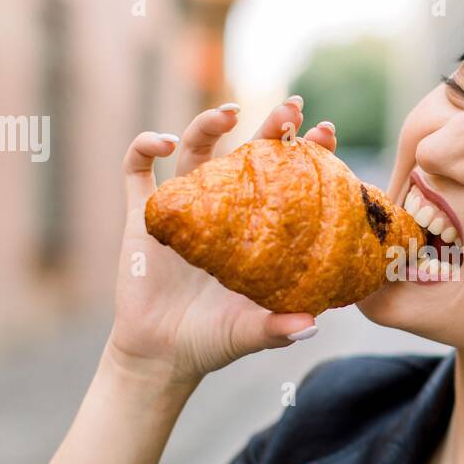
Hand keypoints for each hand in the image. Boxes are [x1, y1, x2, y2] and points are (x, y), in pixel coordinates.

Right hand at [108, 96, 338, 385]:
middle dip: (269, 125)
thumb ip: (277, 329)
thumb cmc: (213, 342)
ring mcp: (182, 209)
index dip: (306, 153)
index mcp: (253, 230)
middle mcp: (221, 210)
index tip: (326, 134)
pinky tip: (164, 142)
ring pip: (195, 149)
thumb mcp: (250, 334)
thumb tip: (312, 326)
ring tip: (230, 112)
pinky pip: (137, 171)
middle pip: (246, 153)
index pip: (286, 179)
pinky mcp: (143, 216)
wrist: (160, 356)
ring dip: (209, 124)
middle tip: (291, 107)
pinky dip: (145, 147)